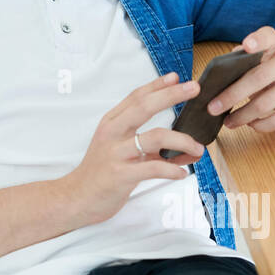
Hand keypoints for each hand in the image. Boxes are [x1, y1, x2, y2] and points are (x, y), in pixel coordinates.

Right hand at [60, 73, 203, 227]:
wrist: (77, 197)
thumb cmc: (100, 173)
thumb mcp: (120, 151)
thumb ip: (150, 147)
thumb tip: (185, 148)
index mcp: (112, 123)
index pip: (136, 97)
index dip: (157, 85)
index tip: (176, 77)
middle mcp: (113, 134)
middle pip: (145, 106)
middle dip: (172, 95)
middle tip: (193, 89)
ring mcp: (117, 153)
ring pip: (156, 137)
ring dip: (183, 141)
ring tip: (197, 148)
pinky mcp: (121, 175)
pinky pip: (154, 168)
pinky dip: (172, 170)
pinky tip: (182, 173)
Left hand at [206, 27, 274, 132]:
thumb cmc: (274, 72)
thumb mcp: (262, 59)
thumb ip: (241, 61)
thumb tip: (216, 78)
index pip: (267, 37)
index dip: (257, 40)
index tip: (246, 46)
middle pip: (258, 78)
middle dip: (231, 95)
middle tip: (212, 108)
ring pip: (265, 104)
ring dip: (241, 116)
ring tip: (228, 122)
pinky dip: (260, 125)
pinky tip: (250, 124)